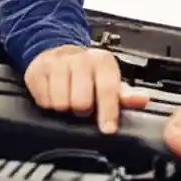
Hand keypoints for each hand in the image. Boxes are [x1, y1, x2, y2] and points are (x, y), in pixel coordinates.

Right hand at [23, 44, 149, 132]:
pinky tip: (54, 95)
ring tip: (68, 99)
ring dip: (64, 107)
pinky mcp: (38, 70)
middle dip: (82, 109)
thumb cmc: (87, 71)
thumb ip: (126, 94)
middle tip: (82, 105)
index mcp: (102, 62)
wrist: (59, 51)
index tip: (108, 129)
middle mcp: (81, 59)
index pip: (107, 90)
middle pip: (81, 101)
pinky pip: (43, 100)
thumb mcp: (109, 80)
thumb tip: (142, 99)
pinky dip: (48, 103)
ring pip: (60, 103)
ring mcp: (58, 63)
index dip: (108, 112)